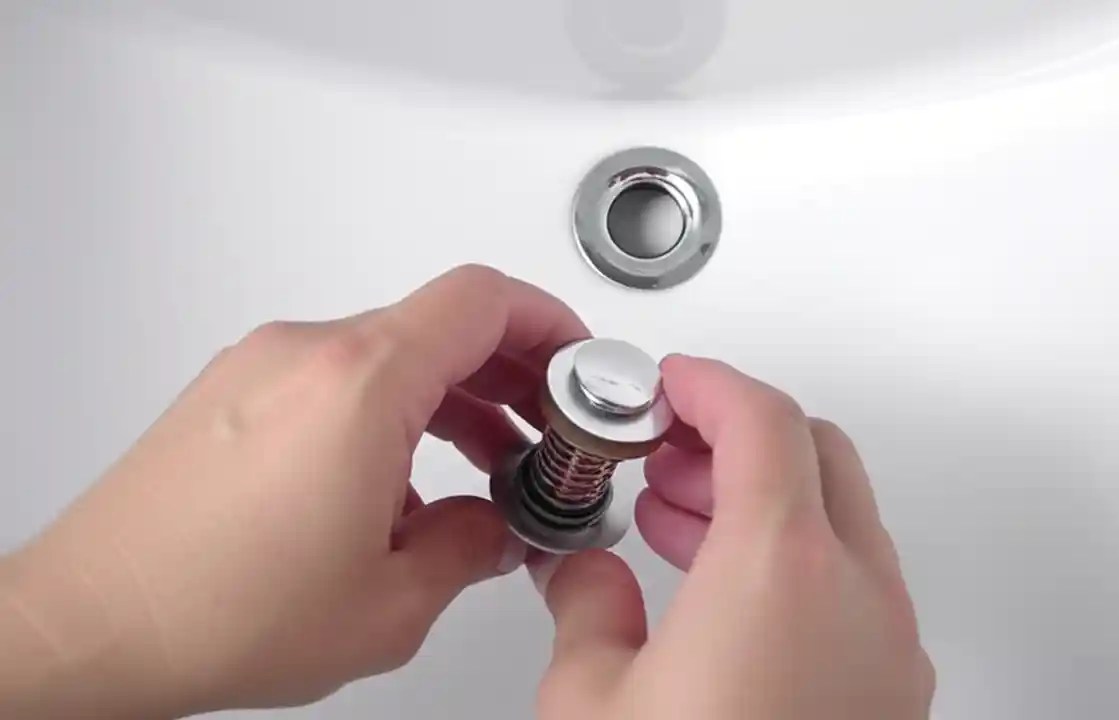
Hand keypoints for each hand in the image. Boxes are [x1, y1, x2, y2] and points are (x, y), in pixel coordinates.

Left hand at [0, 265, 586, 718]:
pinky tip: (402, 480)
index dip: (551, 323)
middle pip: (441, 323)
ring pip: (390, 352)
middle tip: (547, 430)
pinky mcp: (232, 392)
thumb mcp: (391, 603)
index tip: (580, 363)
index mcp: (362, 384)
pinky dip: (391, 409)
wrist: (91, 624)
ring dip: (452, 397)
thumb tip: (494, 530)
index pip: (484, 300)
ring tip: (484, 464)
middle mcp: (308, 354)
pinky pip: (337, 377)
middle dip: (512, 373)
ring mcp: (262, 367)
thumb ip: (471, 549)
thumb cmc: (212, 608)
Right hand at [529, 356, 934, 718]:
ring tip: (685, 521)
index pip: (762, 420)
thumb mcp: (590, 702)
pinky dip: (802, 563)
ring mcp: (891, 646)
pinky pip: (860, 590)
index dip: (710, 384)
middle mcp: (858, 596)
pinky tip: (734, 601)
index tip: (672, 383)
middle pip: (817, 453)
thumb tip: (584, 576)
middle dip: (736, 436)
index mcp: (780, 570)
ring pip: (844, 523)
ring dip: (768, 501)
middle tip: (668, 451)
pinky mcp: (897, 694)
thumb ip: (586, 608)